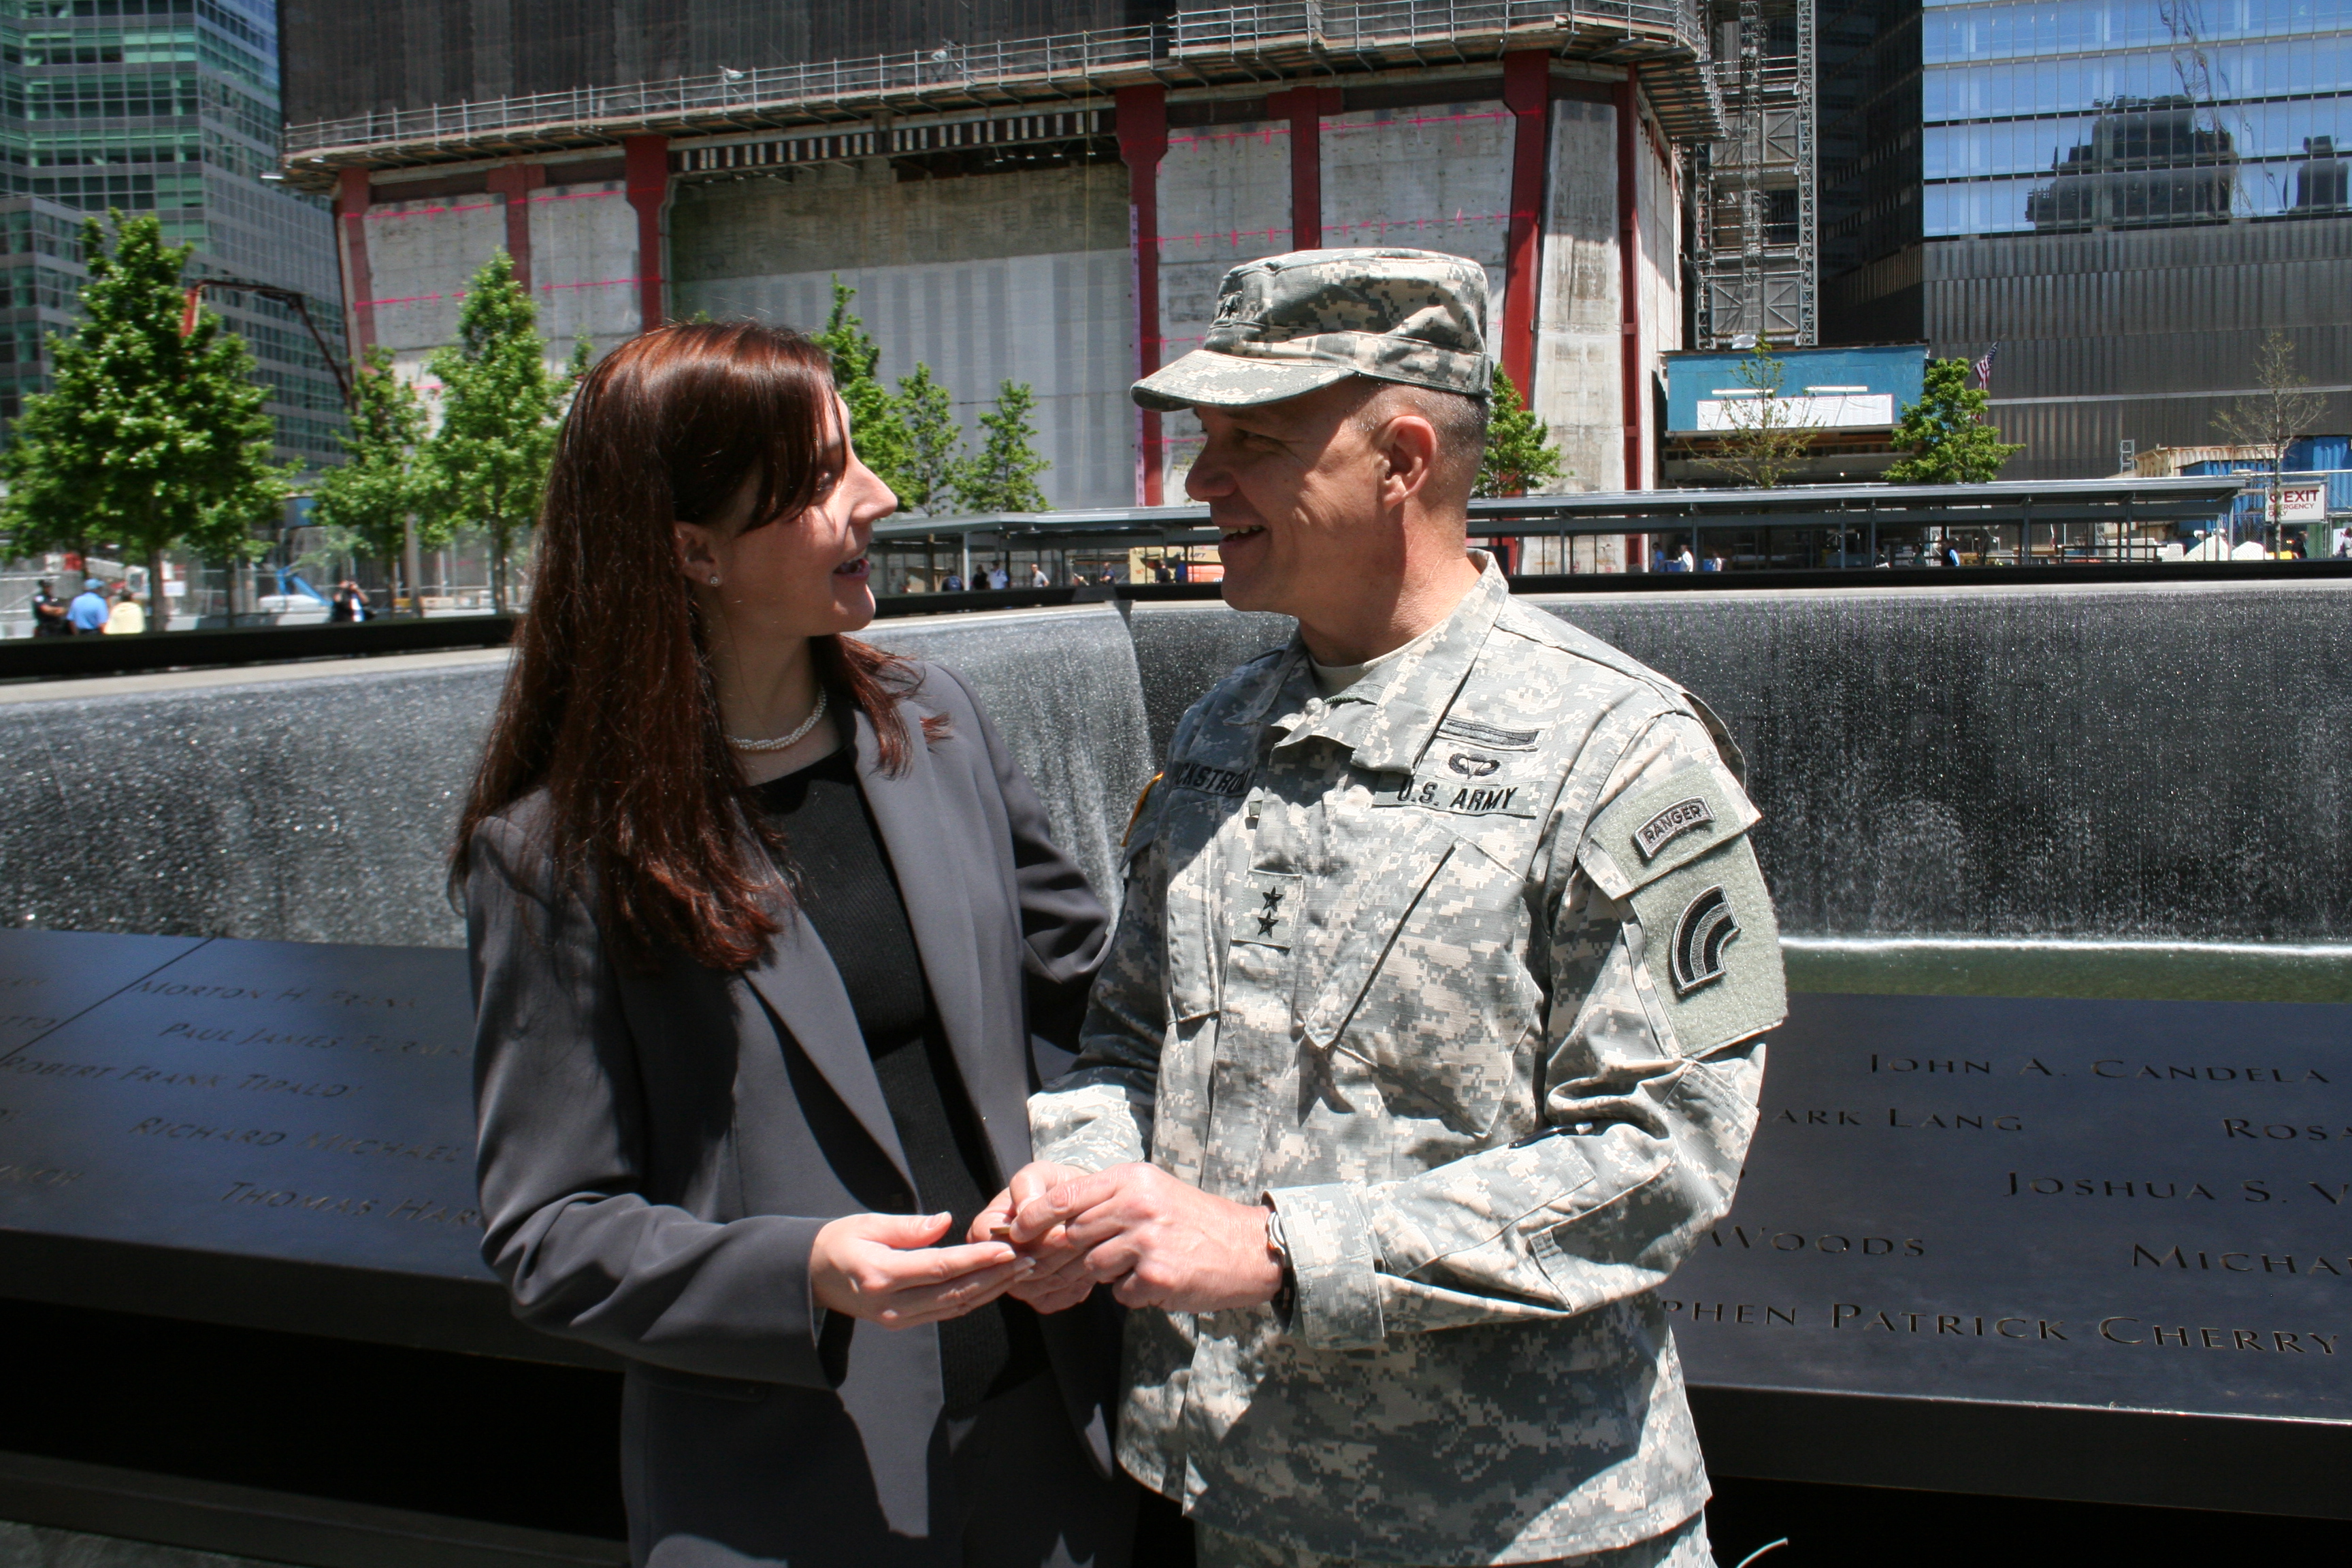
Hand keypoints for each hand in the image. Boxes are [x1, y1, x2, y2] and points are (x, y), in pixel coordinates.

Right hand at [810, 1211, 1027, 1329]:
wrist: (811, 1277)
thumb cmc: (838, 1243)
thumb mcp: (867, 1224)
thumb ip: (909, 1227)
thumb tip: (945, 1221)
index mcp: (880, 1274)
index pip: (939, 1268)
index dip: (976, 1260)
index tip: (1007, 1249)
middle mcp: (891, 1304)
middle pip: (953, 1293)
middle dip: (994, 1277)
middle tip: (1028, 1260)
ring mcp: (896, 1319)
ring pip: (954, 1308)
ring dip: (990, 1290)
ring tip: (1021, 1271)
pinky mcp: (902, 1324)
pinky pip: (945, 1313)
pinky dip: (973, 1300)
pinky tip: (995, 1285)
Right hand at [975, 1162, 1096, 1314]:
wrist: (1079, 1206)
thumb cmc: (1054, 1187)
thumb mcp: (1039, 1174)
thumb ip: (1026, 1186)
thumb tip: (1023, 1213)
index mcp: (985, 1231)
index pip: (996, 1245)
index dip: (1031, 1241)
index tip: (1061, 1232)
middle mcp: (995, 1263)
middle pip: (1019, 1269)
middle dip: (1054, 1254)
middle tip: (1085, 1241)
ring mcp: (1017, 1285)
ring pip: (1039, 1286)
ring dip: (1068, 1269)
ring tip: (1092, 1251)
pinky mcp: (1040, 1299)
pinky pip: (1054, 1299)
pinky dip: (1075, 1285)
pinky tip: (1091, 1267)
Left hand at [1017, 1162, 1283, 1313]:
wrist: (1250, 1248)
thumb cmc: (1195, 1221)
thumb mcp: (1153, 1192)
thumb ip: (1109, 1201)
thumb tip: (1054, 1221)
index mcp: (1132, 1179)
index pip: (1066, 1196)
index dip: (1034, 1216)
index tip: (1017, 1231)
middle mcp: (1137, 1205)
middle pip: (1073, 1235)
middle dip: (1070, 1255)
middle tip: (1084, 1262)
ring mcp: (1147, 1240)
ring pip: (1093, 1267)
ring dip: (1109, 1274)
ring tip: (1141, 1265)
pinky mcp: (1157, 1274)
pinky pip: (1120, 1292)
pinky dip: (1134, 1292)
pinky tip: (1159, 1280)